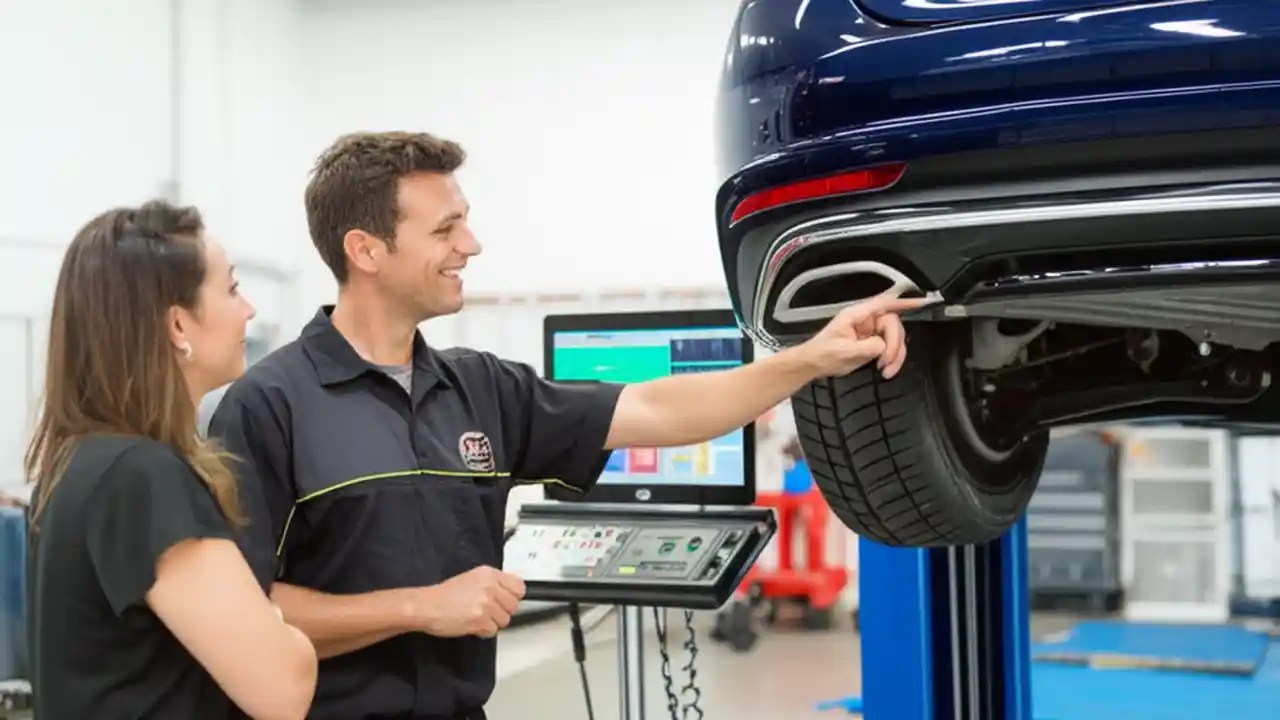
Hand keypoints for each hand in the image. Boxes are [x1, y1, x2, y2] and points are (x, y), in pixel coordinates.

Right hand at [417, 566, 525, 638]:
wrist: (428, 606)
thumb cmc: (445, 595)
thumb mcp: (472, 579)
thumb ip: (492, 584)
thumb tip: (509, 593)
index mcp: (489, 574)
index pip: (519, 587)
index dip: (513, 597)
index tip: (506, 601)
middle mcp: (490, 587)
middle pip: (513, 606)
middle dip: (502, 612)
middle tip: (488, 612)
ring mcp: (486, 604)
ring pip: (504, 620)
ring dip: (492, 622)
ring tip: (477, 617)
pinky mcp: (480, 620)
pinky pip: (492, 631)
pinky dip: (483, 632)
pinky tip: (472, 624)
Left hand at [796, 292, 934, 378]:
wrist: (814, 364)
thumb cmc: (822, 353)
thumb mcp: (843, 351)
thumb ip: (867, 346)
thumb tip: (883, 346)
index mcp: (857, 315)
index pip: (884, 303)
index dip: (903, 302)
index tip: (920, 303)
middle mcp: (867, 320)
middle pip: (894, 325)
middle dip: (895, 345)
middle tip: (886, 362)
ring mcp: (871, 331)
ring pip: (896, 338)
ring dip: (896, 355)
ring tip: (886, 371)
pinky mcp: (873, 343)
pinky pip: (891, 348)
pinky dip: (893, 360)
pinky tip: (886, 370)